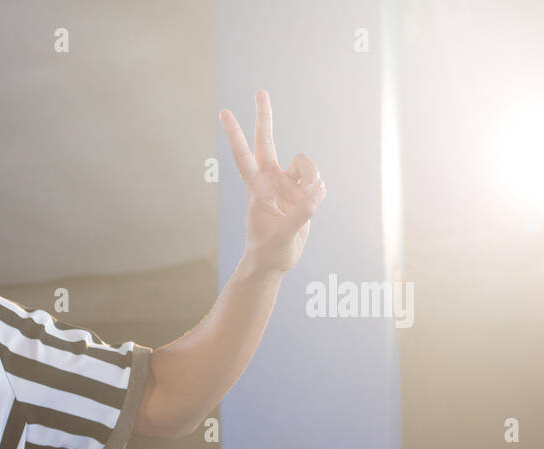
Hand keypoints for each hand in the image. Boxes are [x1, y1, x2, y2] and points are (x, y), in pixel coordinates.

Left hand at [220, 90, 324, 275]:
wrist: (274, 262)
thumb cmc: (269, 251)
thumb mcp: (283, 236)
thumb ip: (302, 213)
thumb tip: (319, 189)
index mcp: (257, 189)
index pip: (244, 156)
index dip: (236, 134)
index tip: (224, 112)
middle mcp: (270, 181)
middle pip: (268, 142)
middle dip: (265, 117)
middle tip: (260, 91)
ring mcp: (286, 185)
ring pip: (306, 164)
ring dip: (312, 177)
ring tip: (309, 200)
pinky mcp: (302, 191)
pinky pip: (317, 180)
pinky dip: (319, 190)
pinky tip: (313, 203)